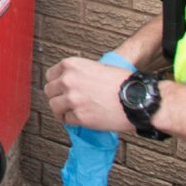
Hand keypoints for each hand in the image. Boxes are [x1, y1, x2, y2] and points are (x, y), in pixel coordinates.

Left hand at [57, 52, 134, 185]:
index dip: (56, 83)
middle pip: (49, 91)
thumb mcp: (97, 67)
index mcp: (72, 65)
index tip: (59, 88)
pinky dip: (72, 120)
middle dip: (56, 96)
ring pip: (54, 106)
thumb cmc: (122, 82)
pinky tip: (79, 119)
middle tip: (63, 101)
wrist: (136, 97)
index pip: (50, 74)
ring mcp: (73, 99)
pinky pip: (67, 120)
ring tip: (68, 112)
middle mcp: (68, 81)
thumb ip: (80, 73)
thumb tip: (72, 82)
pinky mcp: (80, 116)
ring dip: (60, 110)